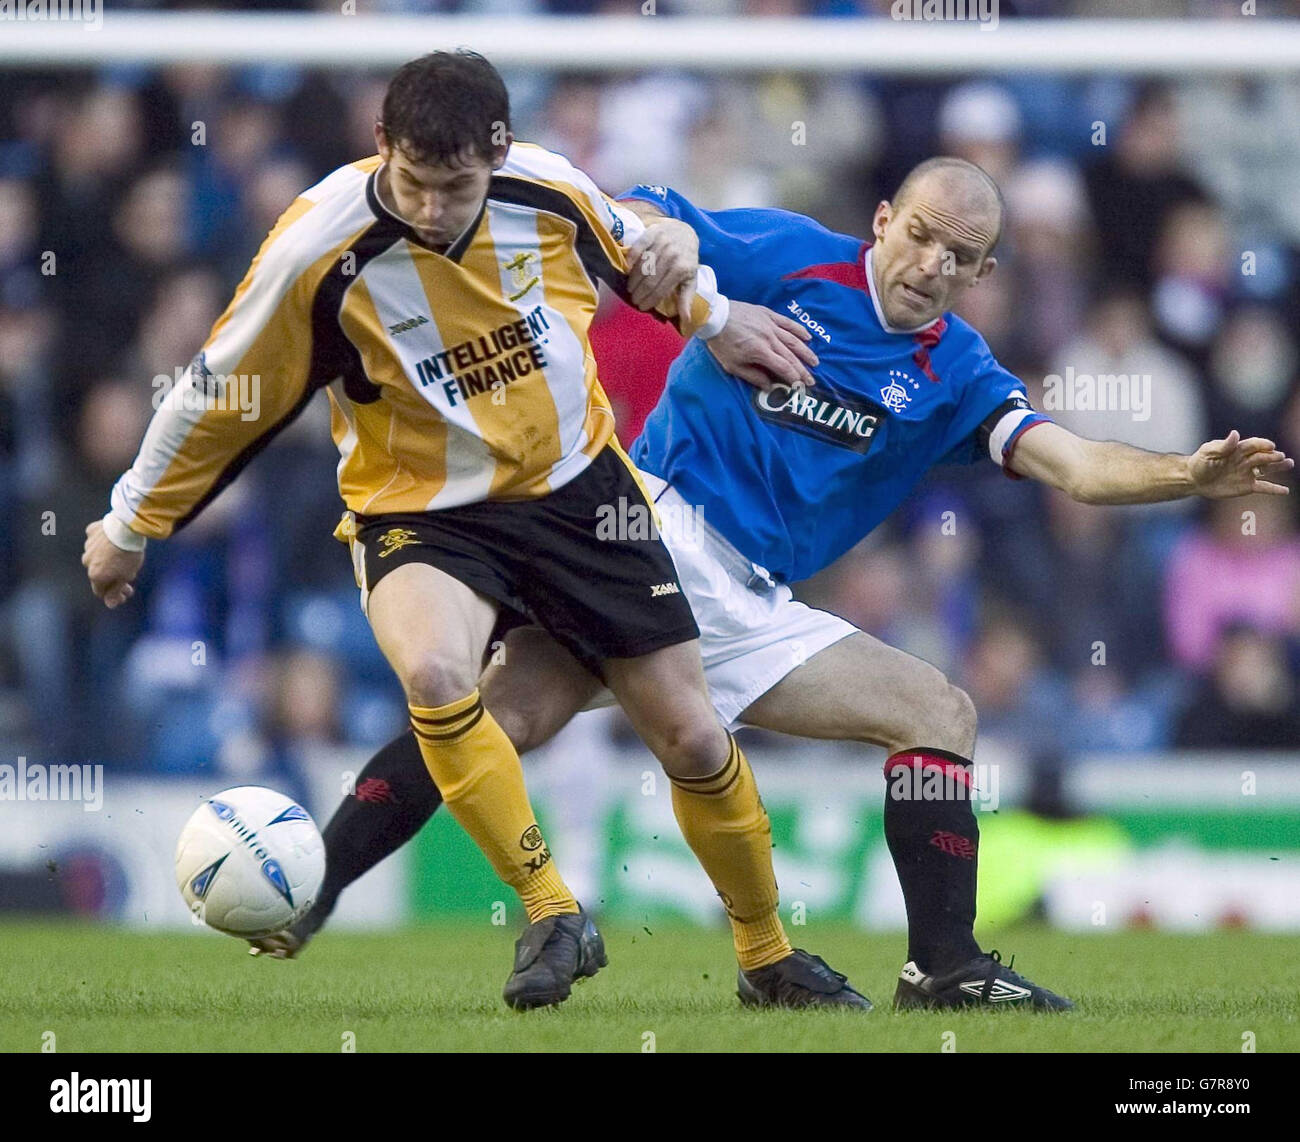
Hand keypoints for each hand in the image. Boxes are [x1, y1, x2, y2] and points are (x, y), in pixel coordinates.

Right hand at [82, 520, 144, 607]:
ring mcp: (88, 546)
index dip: (114, 595)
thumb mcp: (126, 576)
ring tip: (124, 556)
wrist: (127, 527)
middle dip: (112, 578)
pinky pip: (97, 540)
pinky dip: (105, 542)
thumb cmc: (128, 554)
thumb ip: (116, 591)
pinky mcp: (91, 531)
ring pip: (97, 556)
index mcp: (95, 575)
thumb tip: (110, 605)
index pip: (101, 591)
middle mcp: (87, 561)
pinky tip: (115, 541)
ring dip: (108, 559)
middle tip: (128, 577)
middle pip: (99, 574)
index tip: (126, 593)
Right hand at [626, 218, 698, 314]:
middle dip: (640, 293)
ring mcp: (662, 243)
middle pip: (650, 280)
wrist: (686, 233)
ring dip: (634, 280)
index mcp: (681, 269)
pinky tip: (627, 269)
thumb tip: (686, 320)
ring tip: (630, 289)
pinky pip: (638, 247)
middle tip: (634, 300)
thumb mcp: (690, 280)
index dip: (650, 300)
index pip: (661, 289)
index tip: (642, 307)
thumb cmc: (686, 260)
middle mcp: (672, 255)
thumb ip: (686, 299)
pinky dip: (631, 258)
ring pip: (643, 265)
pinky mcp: (652, 233)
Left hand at [704, 299, 818, 388]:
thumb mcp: (732, 365)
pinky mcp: (768, 314)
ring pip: (793, 340)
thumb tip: (769, 387)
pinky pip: (788, 323)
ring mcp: (771, 325)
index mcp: (761, 352)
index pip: (784, 367)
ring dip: (805, 352)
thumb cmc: (721, 342)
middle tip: (812, 380)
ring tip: (815, 362)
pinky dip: (799, 330)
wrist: (715, 316)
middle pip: (791, 356)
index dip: (795, 378)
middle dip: (803, 370)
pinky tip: (807, 337)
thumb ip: (752, 376)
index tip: (802, 386)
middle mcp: (770, 338)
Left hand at [1188, 430, 1293, 498]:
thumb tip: (1235, 434)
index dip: (1262, 444)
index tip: (1270, 445)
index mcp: (1238, 449)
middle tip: (1280, 456)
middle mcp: (1246, 460)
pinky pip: (1263, 487)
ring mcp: (1248, 473)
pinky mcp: (1247, 486)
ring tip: (1289, 463)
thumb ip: (1223, 445)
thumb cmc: (1200, 462)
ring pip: (1267, 469)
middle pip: (1262, 457)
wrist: (1194, 479)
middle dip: (1272, 456)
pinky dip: (1274, 489)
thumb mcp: (1208, 452)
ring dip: (1278, 467)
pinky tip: (1285, 491)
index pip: (1253, 445)